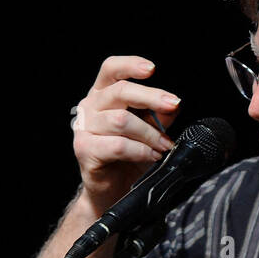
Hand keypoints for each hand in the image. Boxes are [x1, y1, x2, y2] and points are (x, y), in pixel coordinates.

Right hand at [72, 55, 181, 213]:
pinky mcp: (85, 149)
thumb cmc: (129, 159)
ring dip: (149, 133)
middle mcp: (90, 106)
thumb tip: (173, 104)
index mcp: (103, 95)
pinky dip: (139, 150)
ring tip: (164, 145)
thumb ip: (158, 116)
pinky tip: (151, 156)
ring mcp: (84, 127)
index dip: (130, 65)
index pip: (111, 69)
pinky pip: (117, 145)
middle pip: (120, 91)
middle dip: (152, 97)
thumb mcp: (148, 132)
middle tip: (173, 105)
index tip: (152, 69)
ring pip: (121, 120)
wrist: (112, 192)